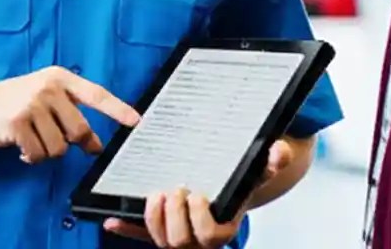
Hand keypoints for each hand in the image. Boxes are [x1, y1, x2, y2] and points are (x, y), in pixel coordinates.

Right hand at [0, 66, 139, 163]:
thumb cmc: (13, 103)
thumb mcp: (44, 99)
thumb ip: (70, 114)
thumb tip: (96, 144)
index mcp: (59, 78)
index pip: (96, 94)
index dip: (118, 109)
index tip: (136, 121)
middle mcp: (48, 88)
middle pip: (79, 130)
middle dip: (71, 143)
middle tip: (55, 140)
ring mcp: (32, 104)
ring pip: (59, 147)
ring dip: (47, 152)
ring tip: (32, 139)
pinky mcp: (18, 123)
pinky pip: (38, 155)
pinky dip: (31, 158)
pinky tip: (20, 147)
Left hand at [103, 139, 294, 247]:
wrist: (227, 192)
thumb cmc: (240, 184)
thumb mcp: (257, 172)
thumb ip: (271, 162)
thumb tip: (279, 150)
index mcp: (223, 229)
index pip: (210, 236)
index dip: (199, 219)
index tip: (196, 194)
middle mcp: (199, 241)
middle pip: (180, 242)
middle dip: (173, 217)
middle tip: (173, 190)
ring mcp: (178, 238)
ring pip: (159, 242)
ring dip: (152, 220)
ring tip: (154, 195)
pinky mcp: (159, 231)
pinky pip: (141, 236)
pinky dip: (126, 229)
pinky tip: (111, 220)